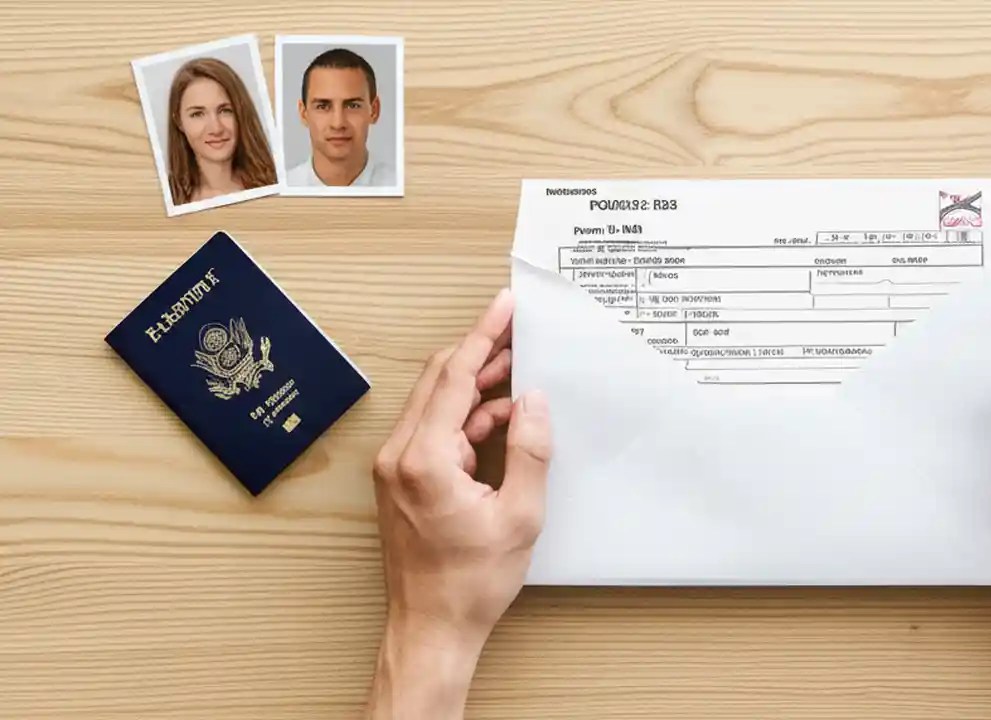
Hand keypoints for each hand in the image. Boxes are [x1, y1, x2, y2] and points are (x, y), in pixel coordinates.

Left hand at [365, 289, 551, 719]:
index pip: (455, 377)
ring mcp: (395, 467)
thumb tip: (535, 402)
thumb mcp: (519, 515)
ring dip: (475, 387)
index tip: (504, 307)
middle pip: (440, 380)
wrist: (432, 627)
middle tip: (518, 333)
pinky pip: (434, 430)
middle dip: (480, 353)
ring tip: (517, 374)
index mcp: (425, 459)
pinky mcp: (401, 479)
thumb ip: (530, 451)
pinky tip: (499, 419)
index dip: (484, 335)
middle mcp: (400, 455)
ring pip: (436, 403)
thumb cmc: (469, 583)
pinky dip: (466, 418)